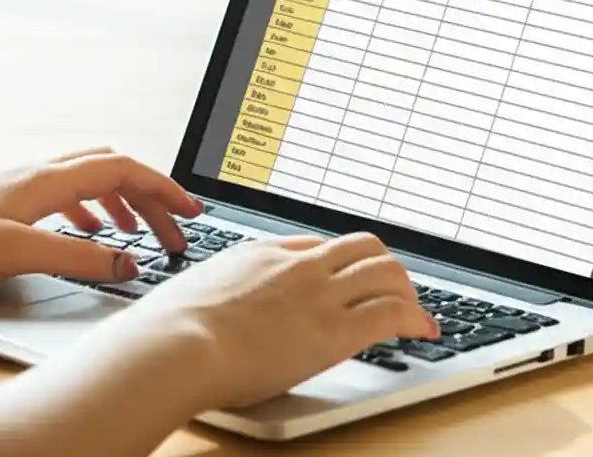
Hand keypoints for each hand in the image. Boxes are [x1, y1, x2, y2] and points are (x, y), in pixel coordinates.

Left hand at [0, 148, 200, 287]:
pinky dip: (90, 210)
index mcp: (48, 179)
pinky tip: (83, 233)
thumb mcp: (18, 253)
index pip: (125, 170)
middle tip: (172, 231)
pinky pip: (64, 196)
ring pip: (88, 180)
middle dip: (149, 197)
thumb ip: (79, 258)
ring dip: (121, 203)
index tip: (191, 214)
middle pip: (113, 170)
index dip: (164, 189)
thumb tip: (130, 263)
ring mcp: (20, 186)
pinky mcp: (4, 203)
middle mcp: (38, 174)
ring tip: (136, 233)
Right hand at [123, 232, 439, 408]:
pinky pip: (394, 313)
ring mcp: (320, 294)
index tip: (346, 279)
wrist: (174, 345)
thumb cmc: (169, 331)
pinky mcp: (336, 329)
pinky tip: (424, 330)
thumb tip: (198, 311)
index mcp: (262, 254)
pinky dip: (417, 319)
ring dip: (406, 289)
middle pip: (361, 246)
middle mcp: (298, 266)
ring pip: (386, 271)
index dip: (339, 263)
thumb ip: (212, 295)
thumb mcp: (193, 295)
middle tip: (392, 288)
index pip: (318, 246)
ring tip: (412, 309)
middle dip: (382, 266)